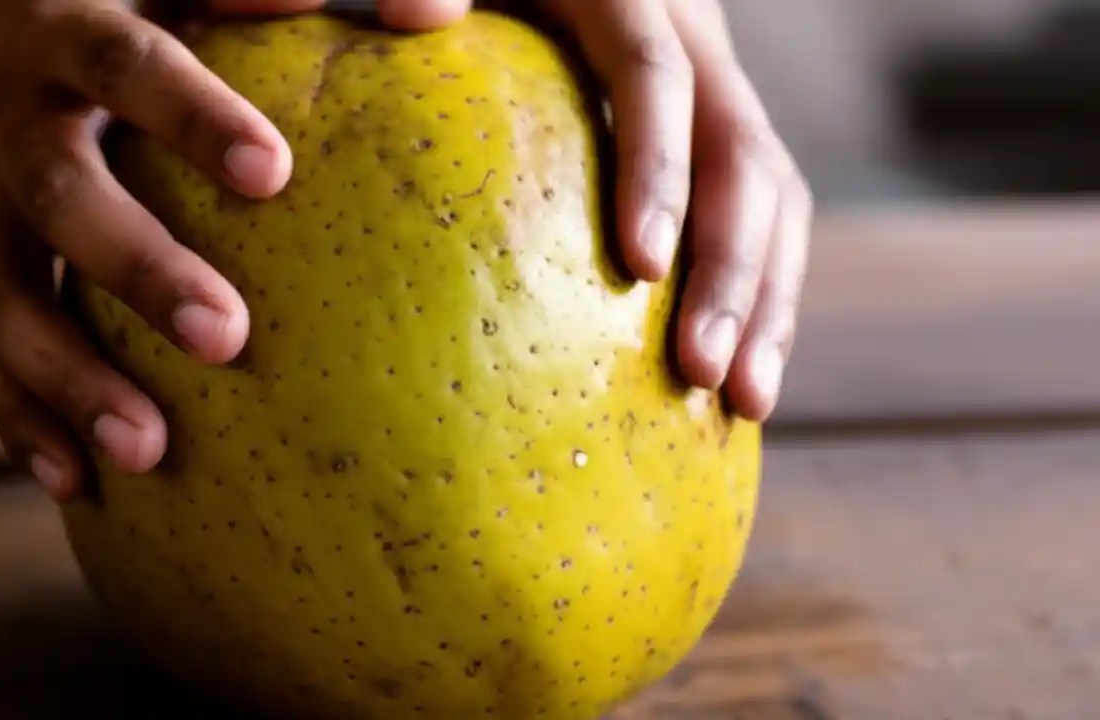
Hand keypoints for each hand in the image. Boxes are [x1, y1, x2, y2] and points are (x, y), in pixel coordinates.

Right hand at [0, 0, 466, 501]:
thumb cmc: (151, 20)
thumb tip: (432, 12)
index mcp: (73, 39)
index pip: (126, 66)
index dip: (190, 117)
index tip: (272, 174)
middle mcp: (18, 125)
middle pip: (60, 195)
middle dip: (136, 269)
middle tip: (225, 337)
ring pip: (5, 298)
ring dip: (72, 379)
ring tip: (147, 450)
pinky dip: (24, 420)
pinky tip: (77, 482)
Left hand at [522, 0, 812, 420]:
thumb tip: (417, 15)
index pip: (655, 76)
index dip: (658, 168)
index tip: (640, 266)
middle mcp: (695, 43)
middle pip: (741, 155)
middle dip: (731, 269)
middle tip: (701, 371)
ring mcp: (720, 95)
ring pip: (776, 198)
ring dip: (766, 300)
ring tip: (746, 402)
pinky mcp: (724, 143)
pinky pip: (768, 222)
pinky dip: (764, 299)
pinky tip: (745, 381)